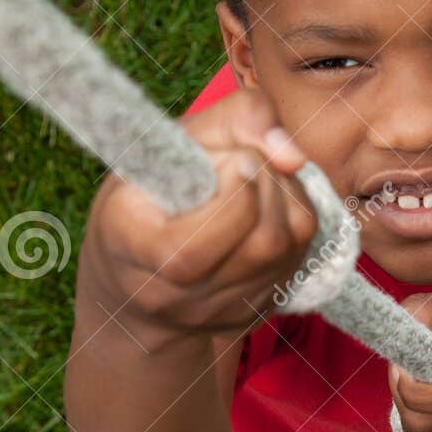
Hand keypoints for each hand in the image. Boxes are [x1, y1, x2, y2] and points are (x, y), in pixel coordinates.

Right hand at [80, 86, 317, 342]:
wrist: (136, 272)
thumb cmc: (145, 195)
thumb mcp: (166, 142)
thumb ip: (233, 120)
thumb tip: (292, 157)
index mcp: (134, 249)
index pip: (195, 248)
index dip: (236, 196)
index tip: (239, 157)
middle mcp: (179, 294)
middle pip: (261, 243)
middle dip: (270, 184)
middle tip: (250, 157)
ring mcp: (222, 310)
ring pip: (287, 249)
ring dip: (288, 197)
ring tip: (261, 174)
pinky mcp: (256, 310)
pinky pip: (297, 258)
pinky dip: (294, 218)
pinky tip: (268, 202)